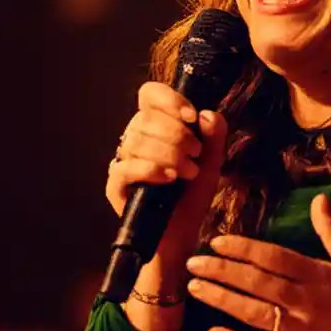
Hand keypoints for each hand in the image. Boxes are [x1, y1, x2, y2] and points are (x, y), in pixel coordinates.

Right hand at [105, 81, 229, 263]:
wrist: (182, 235)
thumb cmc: (192, 196)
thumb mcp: (212, 164)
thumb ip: (215, 137)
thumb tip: (207, 114)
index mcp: (156, 127)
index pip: (149, 95)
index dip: (169, 99)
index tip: (191, 116)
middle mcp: (135, 139)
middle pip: (145, 117)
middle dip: (177, 134)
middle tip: (195, 155)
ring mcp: (123, 161)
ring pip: (136, 140)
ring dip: (169, 154)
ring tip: (187, 172)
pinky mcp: (115, 186)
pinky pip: (124, 168)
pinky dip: (150, 169)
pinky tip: (168, 178)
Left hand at [184, 193, 330, 330]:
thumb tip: (319, 198)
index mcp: (318, 276)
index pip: (274, 258)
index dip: (244, 249)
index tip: (217, 241)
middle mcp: (305, 302)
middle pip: (257, 283)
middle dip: (222, 271)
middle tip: (193, 262)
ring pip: (253, 313)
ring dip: (222, 300)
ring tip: (196, 288)